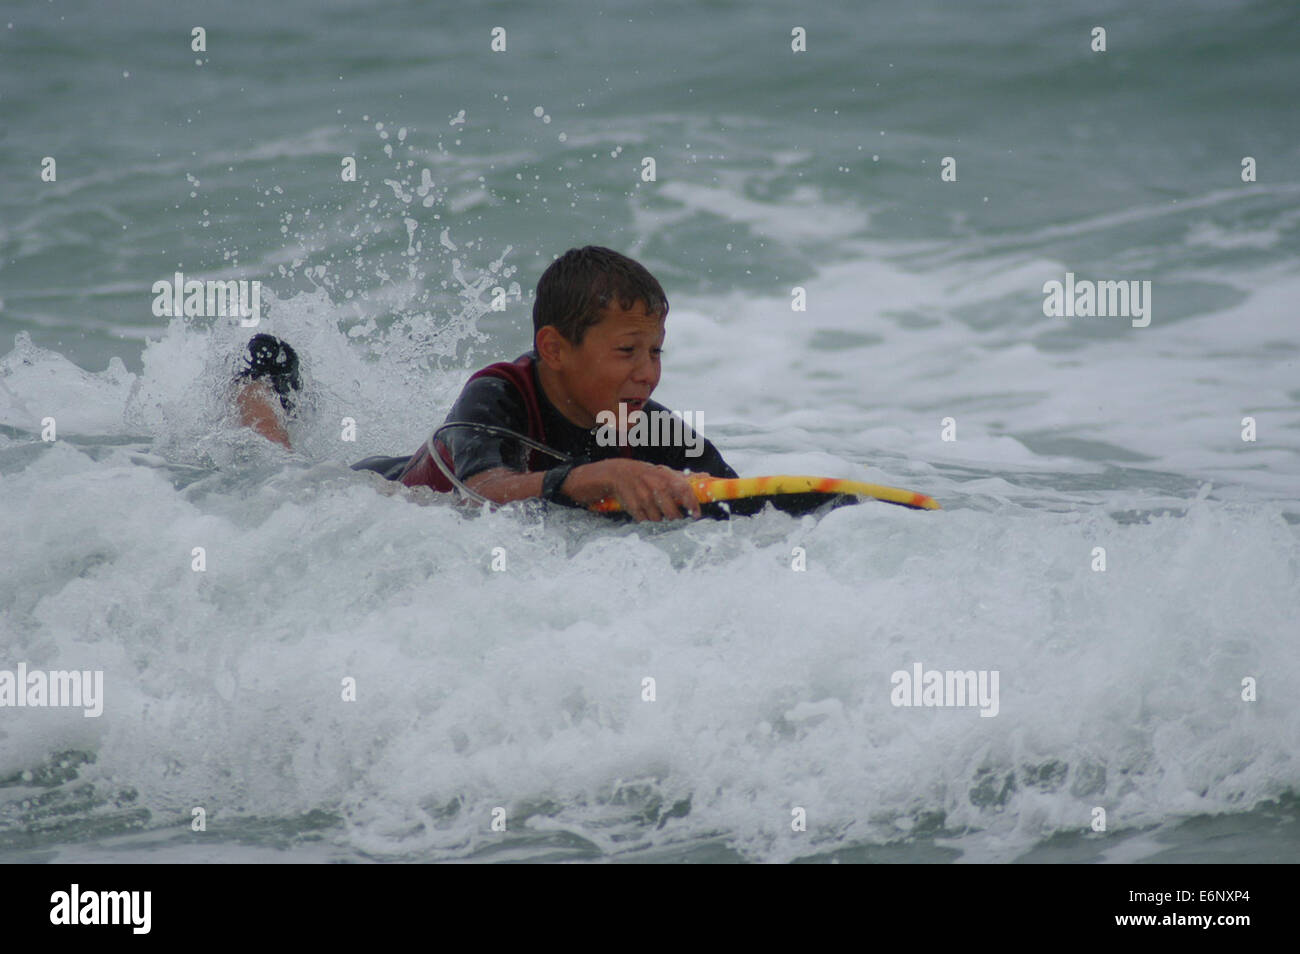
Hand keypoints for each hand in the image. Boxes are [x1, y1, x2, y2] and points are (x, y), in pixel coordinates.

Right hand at [566, 459, 701, 521]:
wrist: (608, 474)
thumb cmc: (638, 473)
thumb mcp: (658, 471)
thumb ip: (681, 477)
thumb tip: (706, 477)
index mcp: (663, 475)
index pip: (684, 489)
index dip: (692, 503)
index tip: (697, 515)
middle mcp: (654, 484)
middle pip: (672, 512)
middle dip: (673, 518)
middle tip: (671, 516)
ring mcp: (641, 495)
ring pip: (658, 518)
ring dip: (658, 518)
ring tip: (651, 509)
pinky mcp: (631, 505)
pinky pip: (644, 520)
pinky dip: (645, 519)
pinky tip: (641, 511)